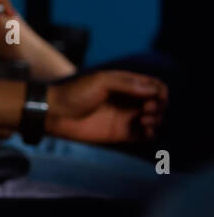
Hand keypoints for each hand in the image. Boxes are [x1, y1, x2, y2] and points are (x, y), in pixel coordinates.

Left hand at [47, 71, 166, 143]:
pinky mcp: (122, 134)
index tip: (154, 98)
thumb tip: (153, 90)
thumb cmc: (75, 93)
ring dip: (158, 120)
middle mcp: (129, 101)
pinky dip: (152, 134)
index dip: (160, 92)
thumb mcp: (100, 81)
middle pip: (159, 103)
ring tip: (144, 120)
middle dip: (160, 107)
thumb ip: (127, 84)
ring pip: (156, 119)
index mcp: (126, 85)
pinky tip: (146, 131)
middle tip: (146, 110)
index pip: (155, 86)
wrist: (56, 114)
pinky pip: (146, 135)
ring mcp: (127, 117)